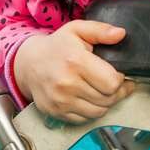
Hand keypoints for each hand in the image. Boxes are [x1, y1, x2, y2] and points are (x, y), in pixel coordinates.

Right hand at [12, 20, 135, 123]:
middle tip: (115, 84)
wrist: (28, 63)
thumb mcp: (77, 30)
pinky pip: (85, 119)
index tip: (118, 74)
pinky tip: (89, 98)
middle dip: (116, 92)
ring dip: (105, 103)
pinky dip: (91, 111)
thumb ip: (101, 30)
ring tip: (103, 91)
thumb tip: (121, 34)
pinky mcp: (56, 112)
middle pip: (108, 99)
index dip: (120, 79)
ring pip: (98, 112)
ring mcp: (61, 101)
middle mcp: (67, 83)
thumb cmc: (56, 47)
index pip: (112, 82)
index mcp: (75, 61)